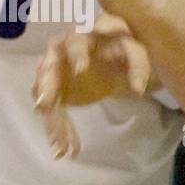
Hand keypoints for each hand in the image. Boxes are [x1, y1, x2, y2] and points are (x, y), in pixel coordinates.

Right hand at [33, 15, 152, 158]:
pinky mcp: (55, 92)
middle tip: (46, 103)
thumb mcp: (137, 53)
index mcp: (83, 36)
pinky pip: (52, 112)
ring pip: (46, 95)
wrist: (118, 62)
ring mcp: (54, 74)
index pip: (76, 41)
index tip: (81, 70)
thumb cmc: (125, 50)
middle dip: (46, 84)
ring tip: (60, 143)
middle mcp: (61, 53)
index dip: (77, 54)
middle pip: (47, 66)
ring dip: (51, 118)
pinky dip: (57, 129)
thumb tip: (138, 90)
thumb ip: (138, 65)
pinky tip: (64, 147)